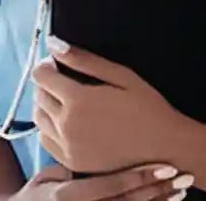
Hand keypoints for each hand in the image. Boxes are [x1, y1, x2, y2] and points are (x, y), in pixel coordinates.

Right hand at [8, 164, 193, 200]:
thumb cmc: (36, 195)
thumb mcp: (45, 177)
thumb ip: (68, 164)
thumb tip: (92, 151)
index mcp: (69, 196)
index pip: (110, 186)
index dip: (138, 176)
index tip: (163, 165)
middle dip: (158, 189)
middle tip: (183, 175)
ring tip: (182, 188)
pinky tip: (169, 200)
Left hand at [32, 37, 193, 174]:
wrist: (167, 149)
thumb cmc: (149, 108)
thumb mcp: (121, 76)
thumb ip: (84, 60)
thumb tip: (53, 43)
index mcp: (78, 100)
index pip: (41, 76)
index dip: (47, 65)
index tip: (58, 63)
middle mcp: (67, 125)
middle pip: (38, 95)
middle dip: (47, 83)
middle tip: (65, 80)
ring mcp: (68, 147)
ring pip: (39, 119)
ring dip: (45, 105)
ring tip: (64, 101)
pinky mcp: (73, 162)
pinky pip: (46, 140)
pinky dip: (49, 128)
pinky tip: (67, 122)